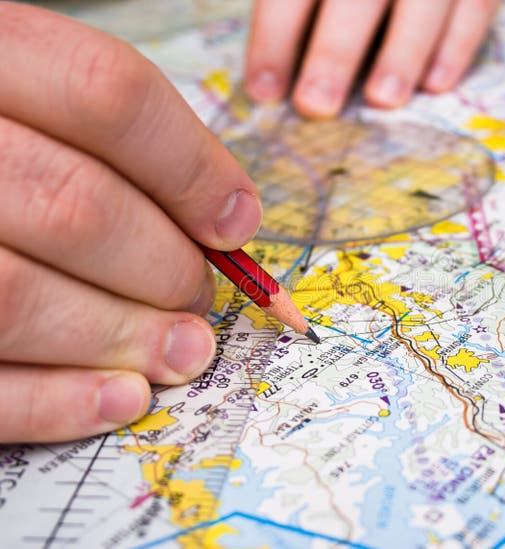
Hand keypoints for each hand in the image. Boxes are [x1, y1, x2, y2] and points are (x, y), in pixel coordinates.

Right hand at [0, 3, 261, 441]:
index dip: (193, 169)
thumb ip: (118, 138)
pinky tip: (120, 398)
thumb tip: (230, 214)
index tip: (237, 224)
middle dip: (164, 267)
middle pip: (75, 206)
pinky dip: (54, 400)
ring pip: (17, 297)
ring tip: (182, 352)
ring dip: (123, 337)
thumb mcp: (32, 92)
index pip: (107, 95)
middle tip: (199, 298)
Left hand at [245, 0, 499, 117]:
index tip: (263, 92)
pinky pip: (476, 6)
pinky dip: (458, 45)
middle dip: (335, 50)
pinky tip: (436, 84)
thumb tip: (278, 74)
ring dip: (402, 52)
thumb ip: (295, 5)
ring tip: (382, 100)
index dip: (275, 38)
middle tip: (316, 104)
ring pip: (423, 1)